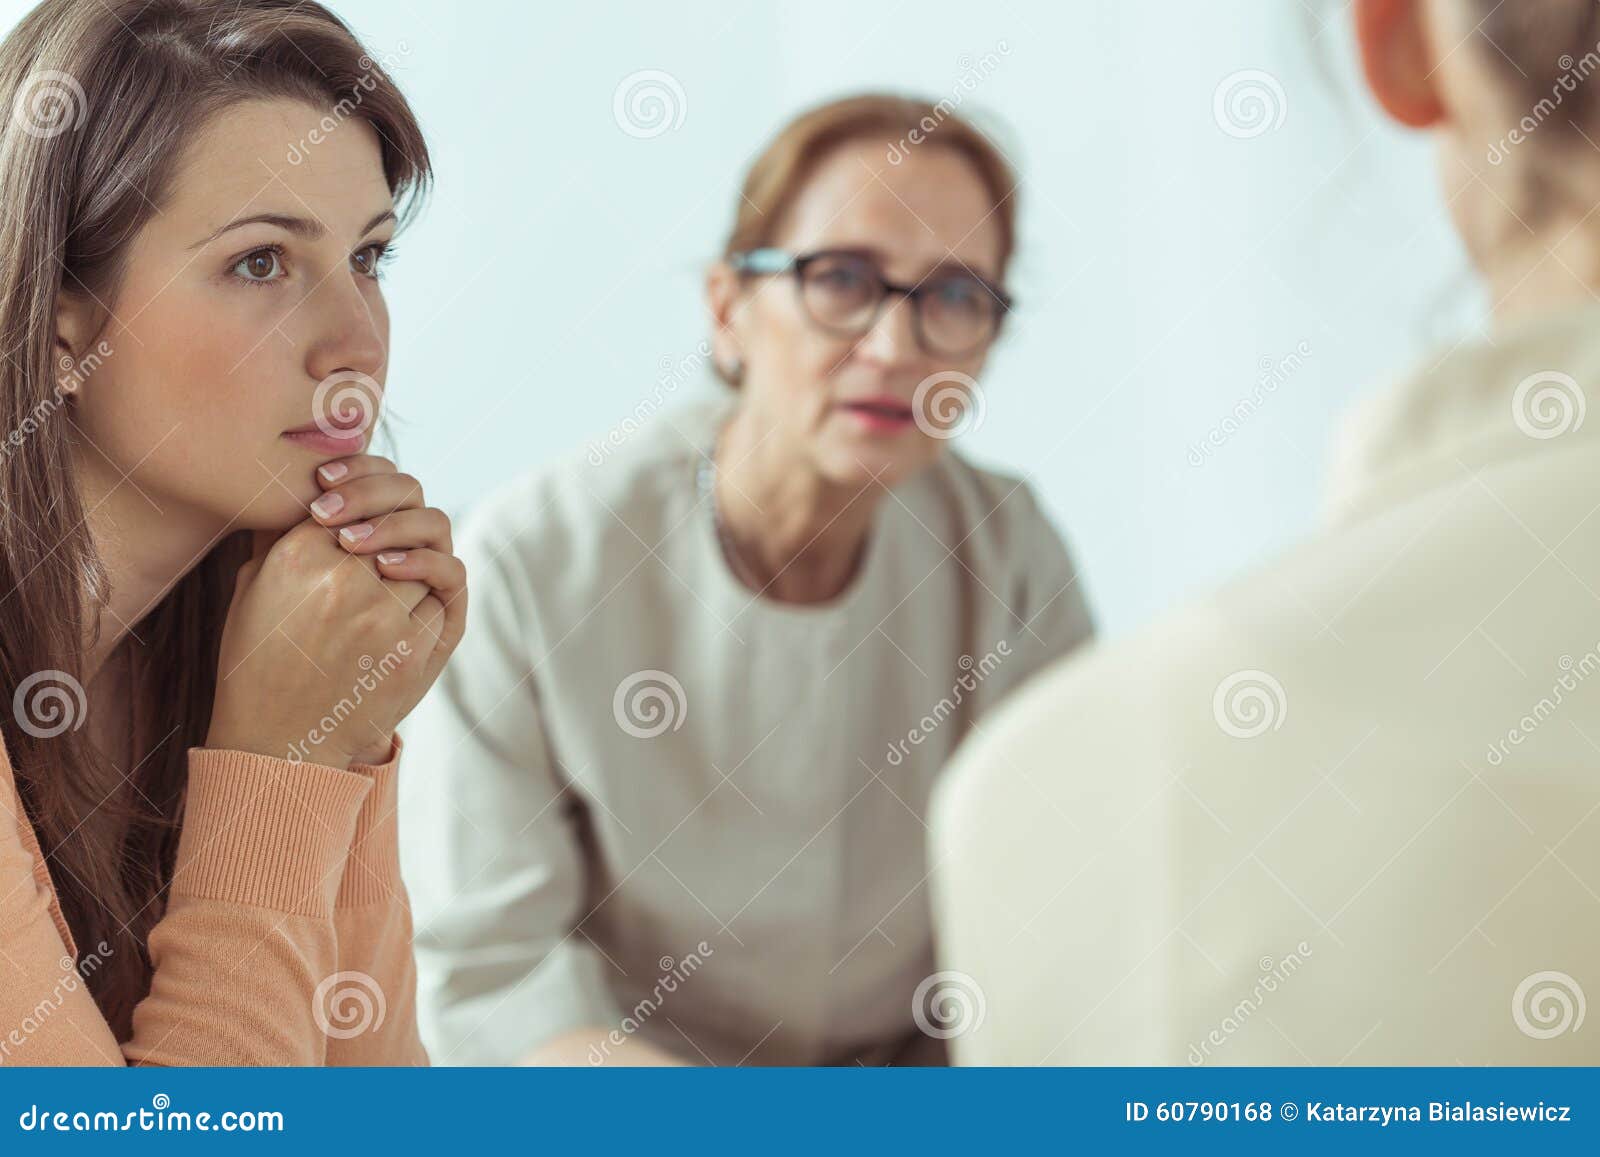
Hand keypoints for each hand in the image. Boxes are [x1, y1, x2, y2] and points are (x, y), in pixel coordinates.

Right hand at [207, 458, 466, 768]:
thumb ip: (282, 534)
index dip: (365, 491)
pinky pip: (446, 590)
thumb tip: (317, 486)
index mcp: (297, 556)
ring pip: (430, 549)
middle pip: (402, 512)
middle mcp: (344, 579)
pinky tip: (413, 590)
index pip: (357, 493)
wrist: (278, 740)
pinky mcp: (415, 648)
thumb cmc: (259, 659)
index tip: (354, 509)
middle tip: (386, 529)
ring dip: (417, 552)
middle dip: (398, 513)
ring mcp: (385, 614)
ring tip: (394, 566)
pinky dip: (435, 582)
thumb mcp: (251, 587)